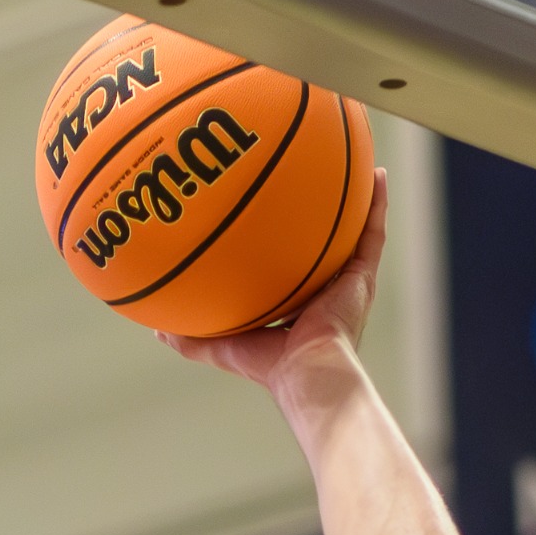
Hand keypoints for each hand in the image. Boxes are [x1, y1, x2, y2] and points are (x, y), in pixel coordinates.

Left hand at [156, 171, 386, 393]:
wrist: (306, 372)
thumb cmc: (268, 366)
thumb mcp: (222, 346)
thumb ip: (192, 338)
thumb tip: (158, 327)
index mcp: (295, 303)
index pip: (286, 265)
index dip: (279, 243)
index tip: (270, 215)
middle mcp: (323, 288)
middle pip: (320, 241)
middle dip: (316, 213)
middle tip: (309, 179)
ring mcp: (346, 282)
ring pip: (352, 231)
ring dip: (353, 199)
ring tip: (352, 163)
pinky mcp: (362, 278)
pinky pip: (373, 233)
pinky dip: (377, 204)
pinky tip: (377, 174)